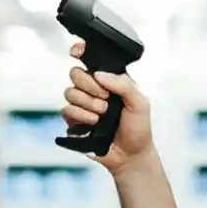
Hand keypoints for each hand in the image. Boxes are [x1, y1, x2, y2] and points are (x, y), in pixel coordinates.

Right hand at [62, 40, 154, 172]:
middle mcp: (94, 90)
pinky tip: (93, 124)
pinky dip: (81, 116)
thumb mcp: (140, 103)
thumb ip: (124, 84)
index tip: (77, 52)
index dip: (81, 51)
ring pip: (69, 92)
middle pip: (75, 73)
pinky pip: (66, 110)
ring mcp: (83, 105)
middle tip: (106, 99)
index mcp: (110, 80)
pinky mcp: (74, 121)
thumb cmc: (138, 129)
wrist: (130, 156)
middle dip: (89, 86)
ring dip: (87, 104)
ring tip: (102, 114)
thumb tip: (99, 74)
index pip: (91, 60)